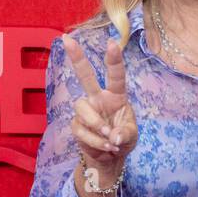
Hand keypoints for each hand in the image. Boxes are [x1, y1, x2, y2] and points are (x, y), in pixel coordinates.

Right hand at [63, 33, 138, 176]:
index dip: (114, 60)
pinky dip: (96, 141)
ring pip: (82, 108)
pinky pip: (82, 130)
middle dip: (77, 57)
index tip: (112, 43)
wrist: (110, 157)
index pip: (115, 76)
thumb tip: (113, 136)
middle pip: (85, 75)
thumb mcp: (131, 136)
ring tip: (111, 141)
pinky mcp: (76, 125)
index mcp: (116, 96)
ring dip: (97, 125)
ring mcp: (85, 110)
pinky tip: (106, 147)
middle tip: (66, 39)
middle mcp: (98, 98)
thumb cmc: (123, 139)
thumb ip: (125, 134)